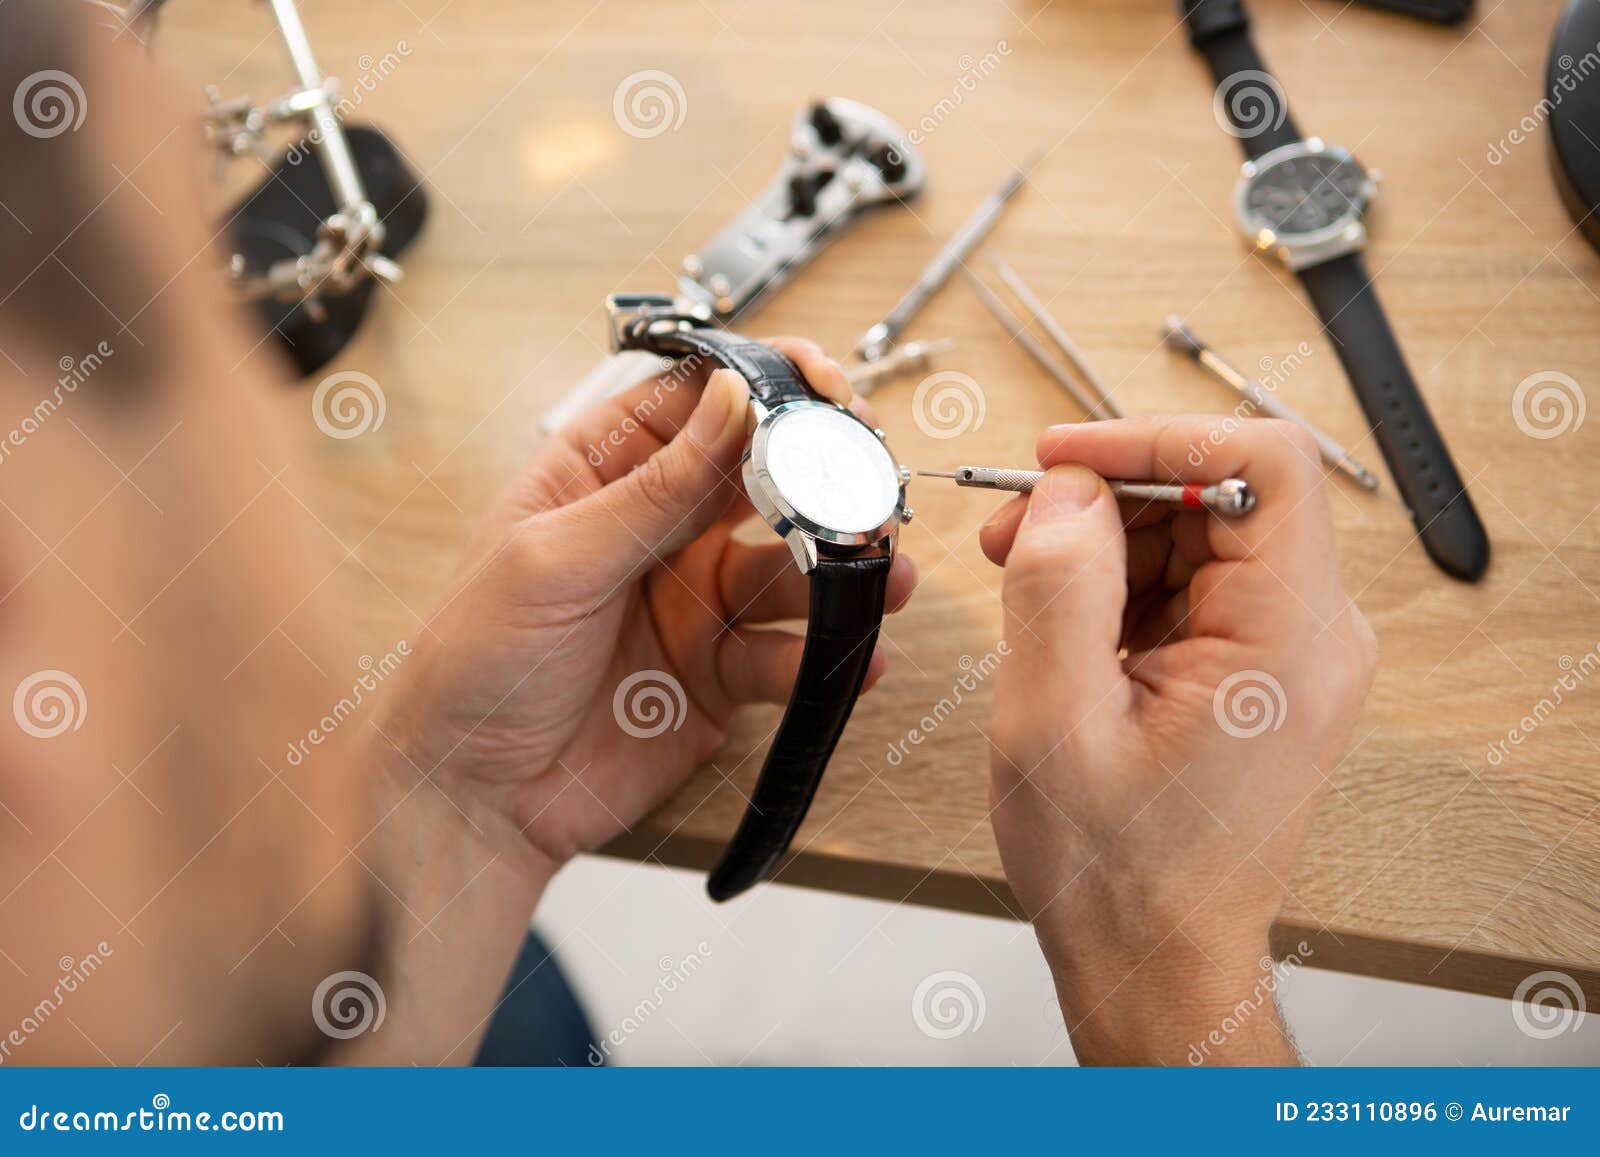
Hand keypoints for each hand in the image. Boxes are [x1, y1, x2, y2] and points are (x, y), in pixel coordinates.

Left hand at [376, 339, 914, 879]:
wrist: (473, 793)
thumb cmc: (477, 661)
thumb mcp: (557, 558)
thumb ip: (654, 487)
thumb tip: (733, 398)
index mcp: (605, 473)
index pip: (700, 401)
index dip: (768, 384)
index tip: (826, 387)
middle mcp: (660, 528)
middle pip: (766, 476)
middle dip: (827, 474)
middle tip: (872, 484)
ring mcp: (696, 600)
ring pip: (794, 565)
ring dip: (844, 566)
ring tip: (884, 573)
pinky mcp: (720, 674)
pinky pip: (788, 654)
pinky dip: (828, 654)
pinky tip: (860, 656)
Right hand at [978, 417, 1376, 1064]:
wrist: (1157, 959)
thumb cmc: (1117, 870)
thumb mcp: (1054, 719)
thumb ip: (1058, 584)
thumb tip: (1066, 489)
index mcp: (1288, 639)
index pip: (1265, 462)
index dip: (1157, 436)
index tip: (1065, 459)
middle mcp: (1313, 636)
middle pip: (1224, 494)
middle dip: (1111, 495)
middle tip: (1015, 530)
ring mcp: (1292, 654)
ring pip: (1201, 535)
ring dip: (1106, 541)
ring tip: (1024, 585)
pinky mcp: (1262, 671)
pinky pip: (1194, 585)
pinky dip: (1122, 586)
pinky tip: (1064, 628)